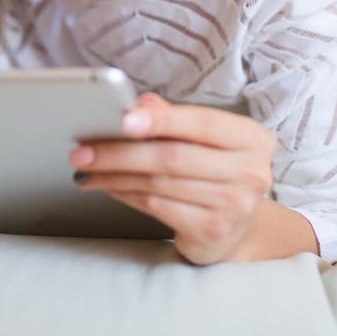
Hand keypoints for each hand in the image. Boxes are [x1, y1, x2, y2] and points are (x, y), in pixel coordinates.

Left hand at [69, 93, 275, 264]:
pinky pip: (157, 207)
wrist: (239, 229)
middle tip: (84, 150)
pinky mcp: (211, 231)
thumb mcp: (204, 140)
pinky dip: (126, 194)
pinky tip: (109, 186)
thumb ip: (173, 119)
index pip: (202, 122)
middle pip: (173, 157)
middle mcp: (250, 172)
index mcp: (251, 139)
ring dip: (114, 175)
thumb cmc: (216, 172)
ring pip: (159, 183)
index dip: (161, 120)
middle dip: (121, 152)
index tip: (123, 119)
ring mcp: (234, 206)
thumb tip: (141, 104)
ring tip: (88, 169)